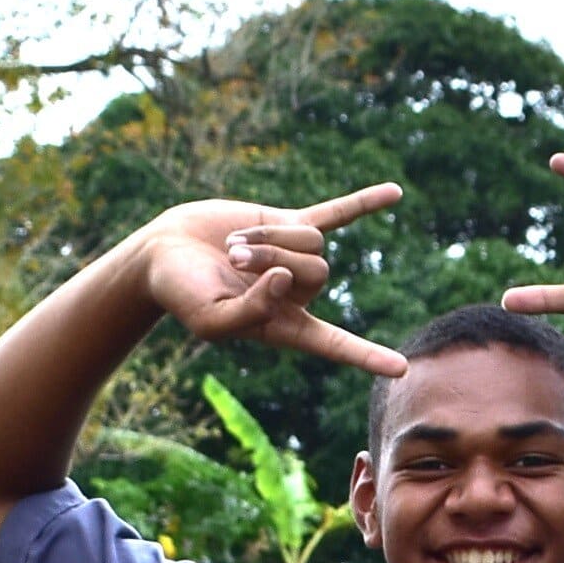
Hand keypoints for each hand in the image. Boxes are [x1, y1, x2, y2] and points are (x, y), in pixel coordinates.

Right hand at [139, 188, 408, 375]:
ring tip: (233, 244)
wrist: (163, 253)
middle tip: (232, 261)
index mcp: (283, 326)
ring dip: (270, 237)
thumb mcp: (210, 320)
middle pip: (317, 272)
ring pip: (313, 242)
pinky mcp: (287, 222)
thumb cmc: (181, 295)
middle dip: (274, 258)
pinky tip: (395, 192)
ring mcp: (295, 256)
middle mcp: (297, 293)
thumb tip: (288, 279)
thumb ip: (251, 311)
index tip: (400, 369)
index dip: (365, 356)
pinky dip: (364, 202)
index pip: (333, 344)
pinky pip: (335, 213)